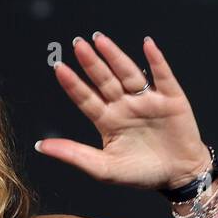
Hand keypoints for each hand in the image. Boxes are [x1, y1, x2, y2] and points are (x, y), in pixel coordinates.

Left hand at [36, 34, 211, 189]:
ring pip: (129, 74)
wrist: (178, 177)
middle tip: (77, 45)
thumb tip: (39, 146)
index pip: (86, 98)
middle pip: (105, 80)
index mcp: (107, 121)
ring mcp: (147, 100)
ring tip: (101, 41)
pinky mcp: (170, 98)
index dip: (73, 84)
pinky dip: (156, 61)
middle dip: (91, 63)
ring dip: (116, 57)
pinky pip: (163, 76)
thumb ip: (73, 155)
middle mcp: (125, 106)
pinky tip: (147, 46)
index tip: (58, 67)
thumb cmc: (140, 174)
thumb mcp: (103, 169)